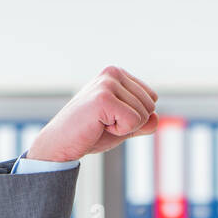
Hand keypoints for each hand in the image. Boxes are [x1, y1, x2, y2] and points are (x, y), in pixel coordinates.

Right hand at [26, 65, 158, 161]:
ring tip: (100, 124)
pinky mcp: (104, 98)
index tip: (111, 118)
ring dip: (124, 127)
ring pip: (143, 115)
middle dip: (132, 122)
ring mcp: (107, 84)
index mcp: (117, 73)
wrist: (61, 144)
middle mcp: (112, 73)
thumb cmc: (91, 133)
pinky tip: (99, 126)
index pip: (152, 98)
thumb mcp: (123, 126)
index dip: (136, 117)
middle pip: (150, 106)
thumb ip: (143, 122)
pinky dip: (120, 131)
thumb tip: (156, 118)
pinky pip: (134, 122)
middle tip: (105, 123)